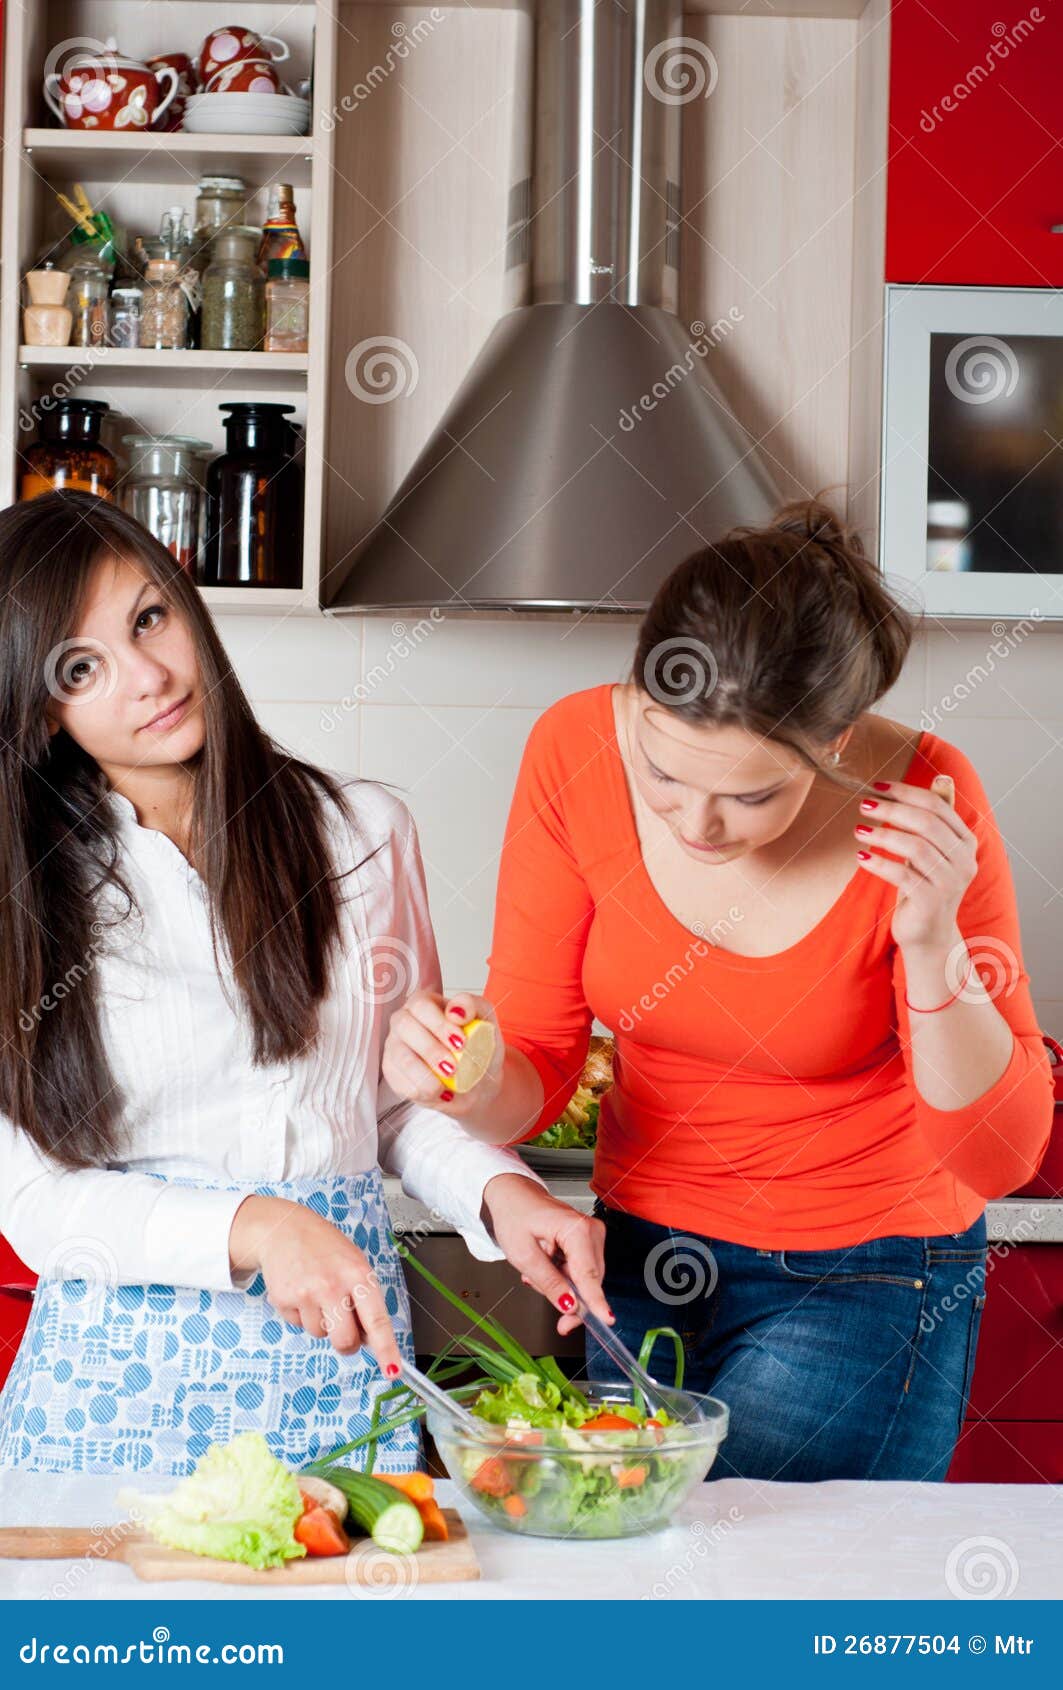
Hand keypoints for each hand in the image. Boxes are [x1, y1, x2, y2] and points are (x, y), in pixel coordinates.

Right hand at [229, 1196, 401, 1373]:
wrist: (285, 1229)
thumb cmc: (325, 1248)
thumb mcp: (354, 1264)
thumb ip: (363, 1299)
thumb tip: (368, 1339)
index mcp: (359, 1275)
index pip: (377, 1320)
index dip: (386, 1349)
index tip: (393, 1371)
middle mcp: (333, 1286)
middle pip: (344, 1340)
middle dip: (345, 1343)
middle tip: (343, 1328)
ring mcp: (306, 1293)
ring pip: (319, 1334)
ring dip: (320, 1321)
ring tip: (316, 1291)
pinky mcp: (283, 1299)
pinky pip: (298, 1324)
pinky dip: (300, 1313)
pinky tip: (300, 1290)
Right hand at [382, 989, 503, 1116]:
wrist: (477, 1082)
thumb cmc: (477, 1047)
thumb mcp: (485, 1022)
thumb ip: (473, 1006)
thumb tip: (456, 1011)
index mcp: (424, 1003)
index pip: (421, 1004)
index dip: (439, 1024)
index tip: (461, 1042)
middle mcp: (404, 1021)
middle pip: (405, 1027)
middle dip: (431, 1049)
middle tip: (454, 1067)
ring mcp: (395, 1046)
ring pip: (400, 1057)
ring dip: (425, 1073)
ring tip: (447, 1083)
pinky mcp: (393, 1072)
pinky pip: (399, 1081)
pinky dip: (422, 1090)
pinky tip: (439, 1091)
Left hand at [482, 1173, 611, 1335]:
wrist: (512, 1195)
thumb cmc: (514, 1215)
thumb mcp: (523, 1255)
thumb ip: (549, 1282)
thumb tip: (569, 1306)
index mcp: (576, 1229)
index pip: (588, 1274)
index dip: (595, 1301)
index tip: (607, 1320)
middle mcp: (590, 1230)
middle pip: (590, 1280)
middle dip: (570, 1297)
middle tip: (550, 1307)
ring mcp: (592, 1234)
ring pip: (586, 1279)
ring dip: (563, 1284)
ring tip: (536, 1272)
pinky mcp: (589, 1240)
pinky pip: (582, 1270)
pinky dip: (564, 1275)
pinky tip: (546, 1266)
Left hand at [853, 778, 976, 952]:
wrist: (929, 934)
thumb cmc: (927, 885)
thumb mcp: (935, 849)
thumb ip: (938, 816)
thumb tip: (942, 777)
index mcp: (965, 841)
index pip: (937, 806)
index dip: (906, 792)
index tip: (878, 786)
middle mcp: (964, 860)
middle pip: (927, 823)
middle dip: (892, 809)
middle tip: (865, 805)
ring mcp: (950, 882)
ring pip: (915, 847)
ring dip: (883, 834)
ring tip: (859, 830)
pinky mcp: (931, 901)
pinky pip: (902, 874)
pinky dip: (879, 863)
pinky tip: (861, 857)